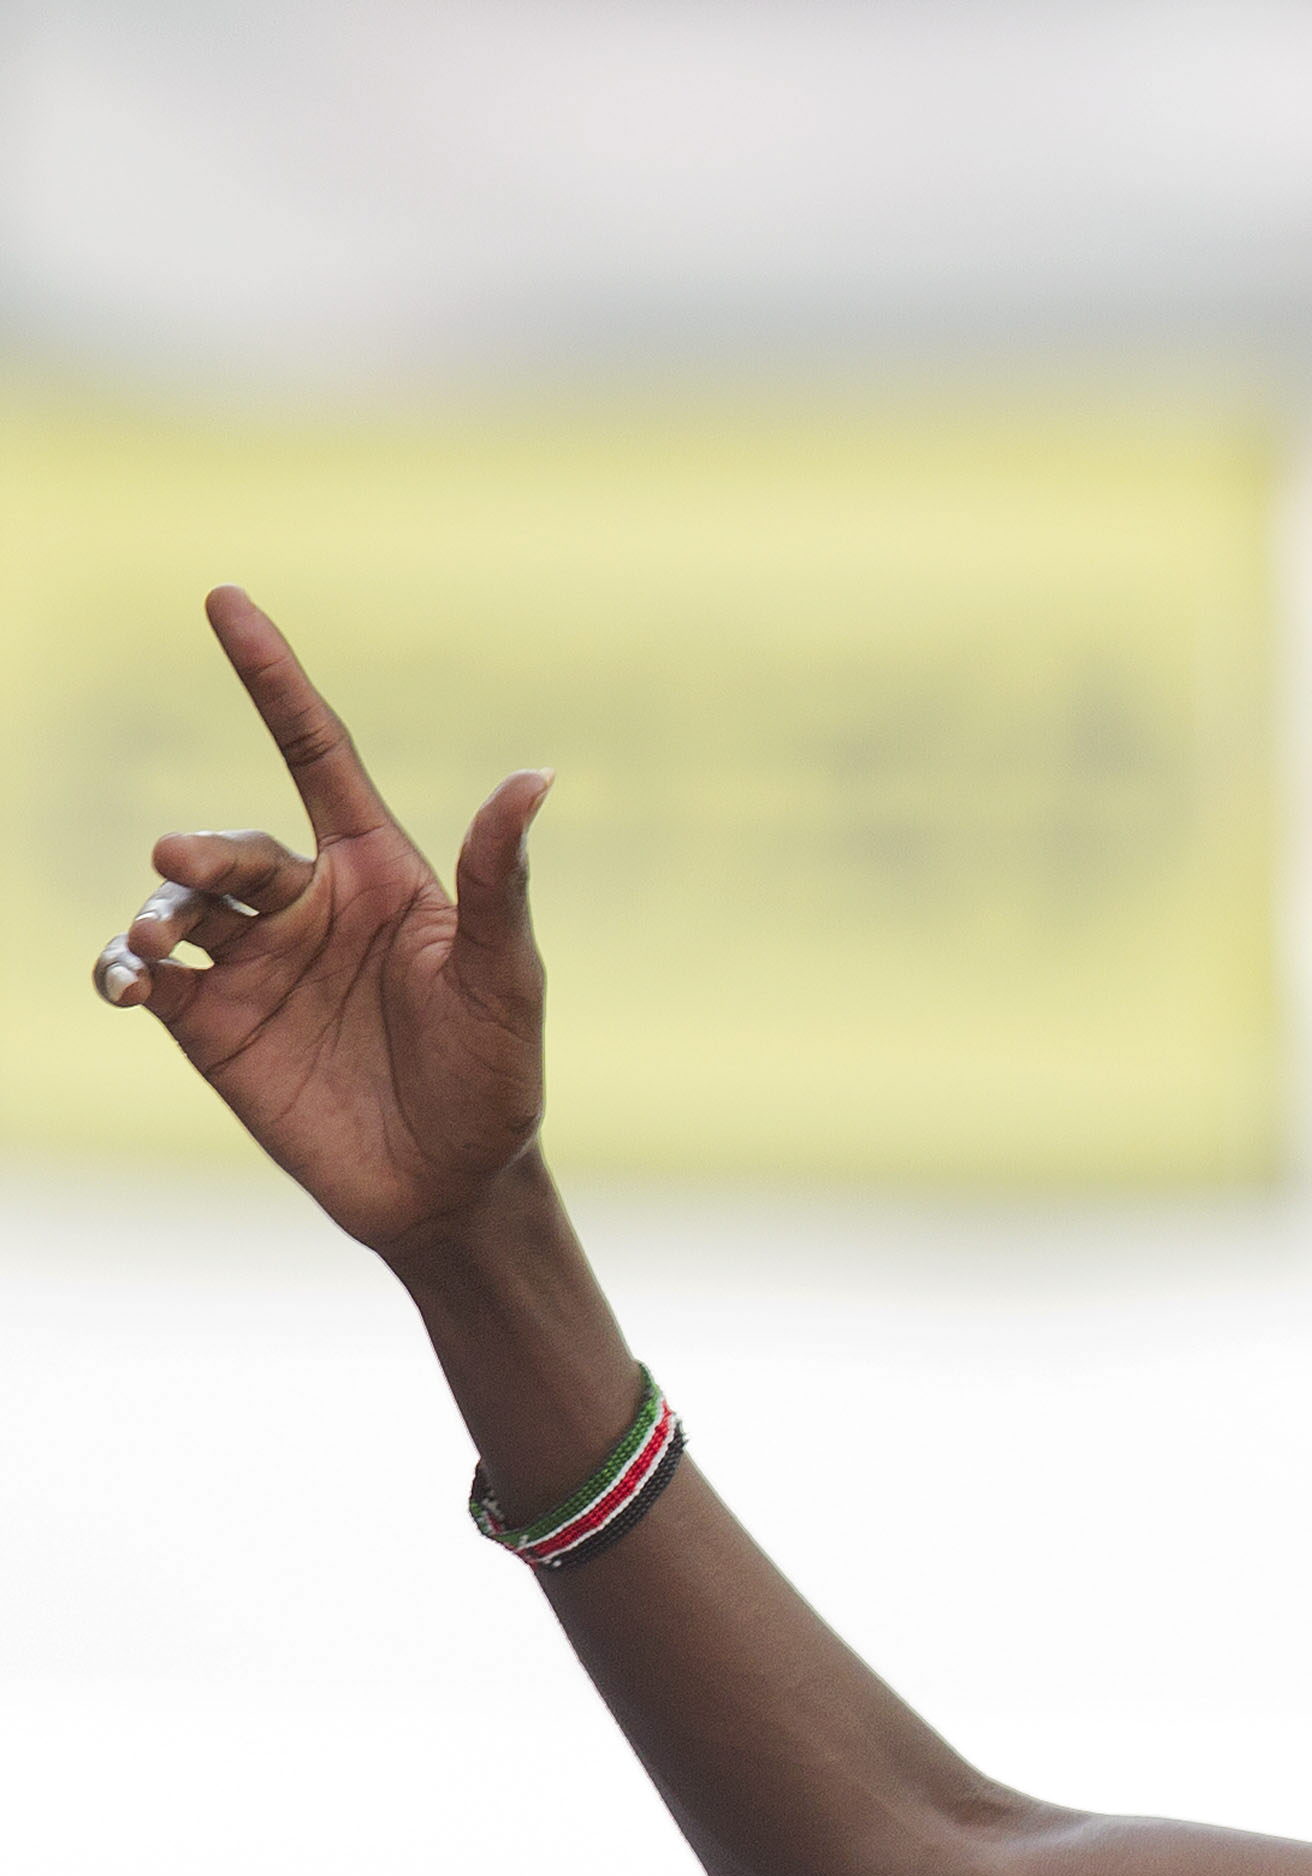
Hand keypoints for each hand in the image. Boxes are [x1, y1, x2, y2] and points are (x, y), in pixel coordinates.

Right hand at [91, 585, 555, 1257]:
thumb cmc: (495, 1075)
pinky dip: (122, 968)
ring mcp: (254, 963)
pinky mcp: (211, 1026)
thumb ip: (499, 879)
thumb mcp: (505, 976)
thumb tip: (534, 777)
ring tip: (154, 940)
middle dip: (205, 853)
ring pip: (179, 906)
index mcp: (380, 872)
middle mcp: (309, 905)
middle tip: (182, 868)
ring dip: (157, 912)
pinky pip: (146, 976)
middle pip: (236, 846)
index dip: (273, 676)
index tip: (225, 599)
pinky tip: (126, 980)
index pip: (316, 751)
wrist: (452, 1185)